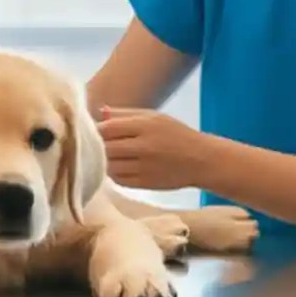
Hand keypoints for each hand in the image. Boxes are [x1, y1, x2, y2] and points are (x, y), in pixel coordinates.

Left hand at [96, 107, 211, 189]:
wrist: (201, 160)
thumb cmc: (176, 134)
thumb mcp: (154, 117)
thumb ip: (125, 114)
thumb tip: (100, 112)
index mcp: (145, 126)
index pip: (108, 128)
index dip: (96, 129)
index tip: (94, 130)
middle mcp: (144, 147)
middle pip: (106, 148)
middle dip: (97, 146)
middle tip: (96, 144)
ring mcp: (144, 168)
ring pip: (109, 166)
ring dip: (103, 161)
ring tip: (108, 155)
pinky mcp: (145, 184)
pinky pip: (118, 180)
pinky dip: (113, 174)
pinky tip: (118, 166)